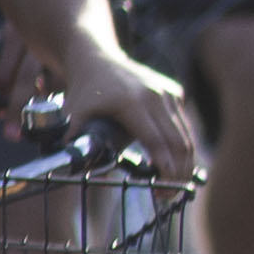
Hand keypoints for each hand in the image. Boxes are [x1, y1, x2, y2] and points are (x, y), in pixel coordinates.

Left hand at [57, 48, 205, 177]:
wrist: (98, 57)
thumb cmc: (84, 90)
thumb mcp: (73, 113)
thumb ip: (71, 138)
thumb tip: (67, 166)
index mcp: (132, 101)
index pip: (156, 140)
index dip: (164, 166)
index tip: (163, 189)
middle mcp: (156, 95)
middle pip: (178, 142)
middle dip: (177, 172)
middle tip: (168, 195)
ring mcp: (169, 92)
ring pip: (186, 135)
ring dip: (184, 163)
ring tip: (173, 185)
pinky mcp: (175, 93)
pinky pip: (184, 126)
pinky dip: (184, 148)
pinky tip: (176, 166)